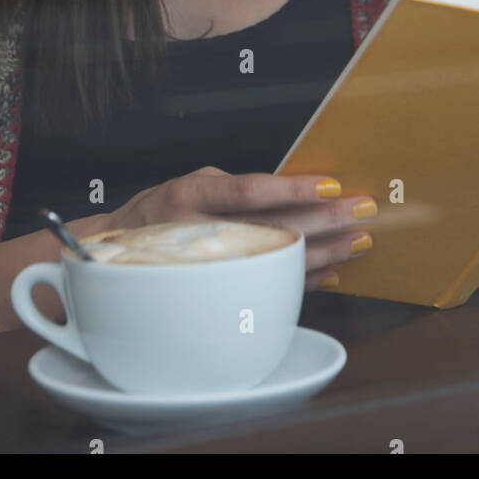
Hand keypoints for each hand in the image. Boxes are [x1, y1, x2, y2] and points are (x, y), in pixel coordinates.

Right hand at [108, 166, 375, 290]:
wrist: (116, 258)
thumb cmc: (164, 212)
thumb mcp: (192, 187)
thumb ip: (234, 190)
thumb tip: (295, 190)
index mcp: (191, 197)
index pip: (250, 191)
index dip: (293, 189)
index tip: (332, 185)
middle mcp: (200, 233)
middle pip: (273, 228)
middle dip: (324, 220)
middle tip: (363, 210)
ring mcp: (210, 269)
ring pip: (277, 260)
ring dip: (325, 252)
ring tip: (360, 240)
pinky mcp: (219, 294)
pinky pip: (270, 285)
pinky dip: (305, 279)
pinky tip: (333, 271)